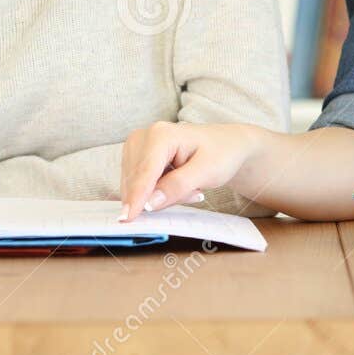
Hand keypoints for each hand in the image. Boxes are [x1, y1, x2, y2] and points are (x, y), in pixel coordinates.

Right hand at [119, 121, 265, 220]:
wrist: (226, 144)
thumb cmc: (220, 153)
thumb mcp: (207, 172)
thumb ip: (178, 186)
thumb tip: (149, 203)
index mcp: (161, 135)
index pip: (144, 173)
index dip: (136, 197)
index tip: (127, 219)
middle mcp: (144, 136)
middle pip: (138, 180)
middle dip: (158, 196)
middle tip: (193, 194)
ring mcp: (138, 145)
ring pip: (136, 184)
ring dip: (159, 195)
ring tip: (190, 187)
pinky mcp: (136, 156)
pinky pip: (139, 184)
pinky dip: (156, 191)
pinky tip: (179, 185)